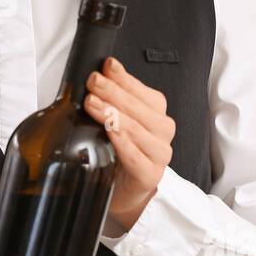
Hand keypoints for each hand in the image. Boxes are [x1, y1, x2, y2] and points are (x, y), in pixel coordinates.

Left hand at [82, 56, 175, 231]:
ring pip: (137, 130)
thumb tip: (93, 76)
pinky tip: (109, 132)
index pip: (142, 91)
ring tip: (93, 104)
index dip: (124, 77)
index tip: (106, 65)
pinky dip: (122, 143)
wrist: (123, 190)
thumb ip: (108, 100)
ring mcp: (159, 154)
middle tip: (94, 82)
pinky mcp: (149, 175)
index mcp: (156, 113)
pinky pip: (136, 157)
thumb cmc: (117, 151)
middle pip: (139, 108)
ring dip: (114, 115)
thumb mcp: (113, 121)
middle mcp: (162, 131)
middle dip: (114, 92)